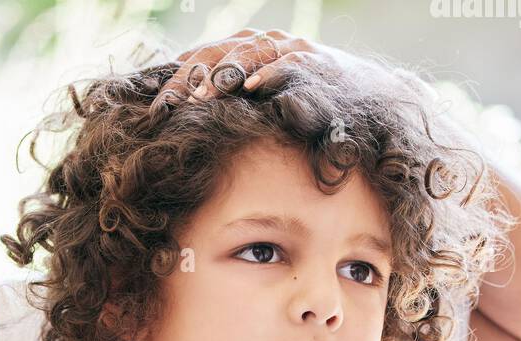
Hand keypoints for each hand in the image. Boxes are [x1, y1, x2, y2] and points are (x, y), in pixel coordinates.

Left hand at [155, 28, 360, 109]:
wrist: (363, 96)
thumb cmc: (307, 102)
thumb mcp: (263, 101)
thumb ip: (231, 103)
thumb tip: (189, 119)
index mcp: (245, 49)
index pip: (202, 57)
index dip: (177, 80)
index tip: (157, 108)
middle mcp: (264, 42)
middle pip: (216, 52)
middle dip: (190, 79)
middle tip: (170, 106)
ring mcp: (289, 49)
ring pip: (247, 53)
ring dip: (222, 75)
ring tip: (202, 98)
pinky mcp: (313, 63)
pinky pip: (288, 63)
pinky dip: (269, 72)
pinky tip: (252, 86)